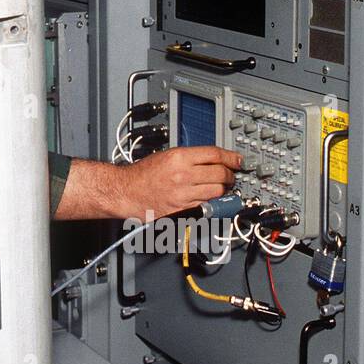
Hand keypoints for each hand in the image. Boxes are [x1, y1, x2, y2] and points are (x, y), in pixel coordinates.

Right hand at [113, 146, 240, 219]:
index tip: (238, 160)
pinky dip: (211, 201)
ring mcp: (184, 193)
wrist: (126, 192)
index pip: (215, 154)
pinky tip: (208, 198)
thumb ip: (190, 157)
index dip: (231, 157)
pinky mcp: (183, 209)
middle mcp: (183, 175)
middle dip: (230, 175)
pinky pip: (207, 204)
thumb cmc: (142, 175)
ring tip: (220, 187)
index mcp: (179, 157)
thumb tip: (212, 160)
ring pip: (217, 191)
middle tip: (230, 175)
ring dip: (223, 190)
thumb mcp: (166, 156)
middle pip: (220, 174)